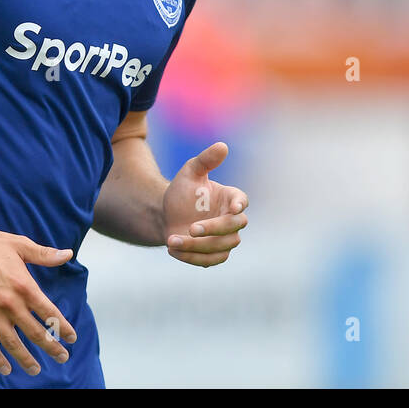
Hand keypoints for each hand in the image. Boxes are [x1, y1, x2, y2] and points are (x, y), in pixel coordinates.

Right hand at [0, 225, 77, 375]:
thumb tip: (68, 254)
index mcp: (24, 285)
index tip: (71, 337)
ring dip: (26, 358)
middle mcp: (9, 301)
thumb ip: (44, 255)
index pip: (49, 312)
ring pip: (12, 342)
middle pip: (34, 331)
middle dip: (51, 346)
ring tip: (36, 369)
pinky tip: (5, 368)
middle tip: (62, 357)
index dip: (62, 326)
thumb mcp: (20, 245)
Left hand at [162, 142, 248, 267]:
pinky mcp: (215, 254)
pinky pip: (210, 260)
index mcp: (230, 197)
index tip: (233, 208)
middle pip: (234, 227)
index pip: (241, 201)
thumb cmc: (183, 191)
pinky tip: (174, 249)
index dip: (239, 205)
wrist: (167, 214)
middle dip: (214, 229)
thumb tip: (223, 146)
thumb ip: (206, 160)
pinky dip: (192, 257)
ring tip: (173, 240)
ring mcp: (225, 239)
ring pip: (221, 247)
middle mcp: (232, 219)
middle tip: (191, 228)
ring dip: (197, 246)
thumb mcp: (191, 172)